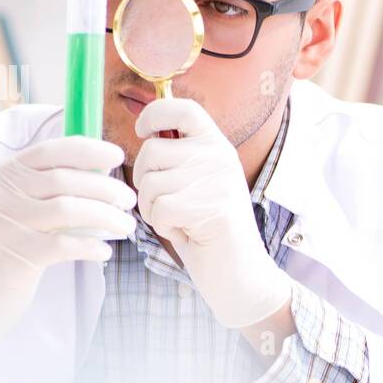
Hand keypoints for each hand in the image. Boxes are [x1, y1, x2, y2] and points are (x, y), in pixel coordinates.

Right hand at [0, 136, 136, 352]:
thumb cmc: (10, 246)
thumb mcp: (21, 209)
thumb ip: (50, 189)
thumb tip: (102, 172)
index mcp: (2, 176)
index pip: (49, 151)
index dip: (87, 150)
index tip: (118, 156)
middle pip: (64, 180)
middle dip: (106, 188)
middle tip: (130, 200)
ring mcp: (4, 223)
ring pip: (68, 209)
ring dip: (106, 216)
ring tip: (126, 226)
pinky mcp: (14, 254)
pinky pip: (64, 244)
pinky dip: (90, 246)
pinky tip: (104, 251)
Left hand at [133, 97, 291, 329]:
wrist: (240, 274)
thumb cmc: (209, 230)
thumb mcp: (198, 184)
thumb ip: (179, 159)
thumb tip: (146, 136)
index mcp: (217, 145)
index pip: (183, 109)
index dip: (154, 113)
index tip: (142, 131)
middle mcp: (220, 156)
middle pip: (152, 151)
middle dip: (144, 180)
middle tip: (164, 202)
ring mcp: (217, 180)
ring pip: (150, 182)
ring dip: (152, 208)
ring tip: (180, 220)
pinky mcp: (210, 206)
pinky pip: (158, 208)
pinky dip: (163, 226)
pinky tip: (186, 232)